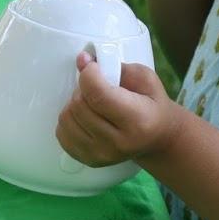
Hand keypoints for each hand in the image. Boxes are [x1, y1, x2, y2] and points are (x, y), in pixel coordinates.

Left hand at [54, 54, 176, 166]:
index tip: (94, 67)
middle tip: (96, 86)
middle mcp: (118, 143)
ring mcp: (102, 155)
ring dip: (75, 103)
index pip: (98, 95)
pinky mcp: (88, 160)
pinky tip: (86, 117)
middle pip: (79, 105)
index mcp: (137, 121)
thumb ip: (114, 65)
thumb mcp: (144, 79)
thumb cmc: (151, 104)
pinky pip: (61, 133)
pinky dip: (70, 119)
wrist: (157, 138)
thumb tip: (82, 59)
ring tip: (92, 102)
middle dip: (83, 88)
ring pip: (66, 118)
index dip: (89, 75)